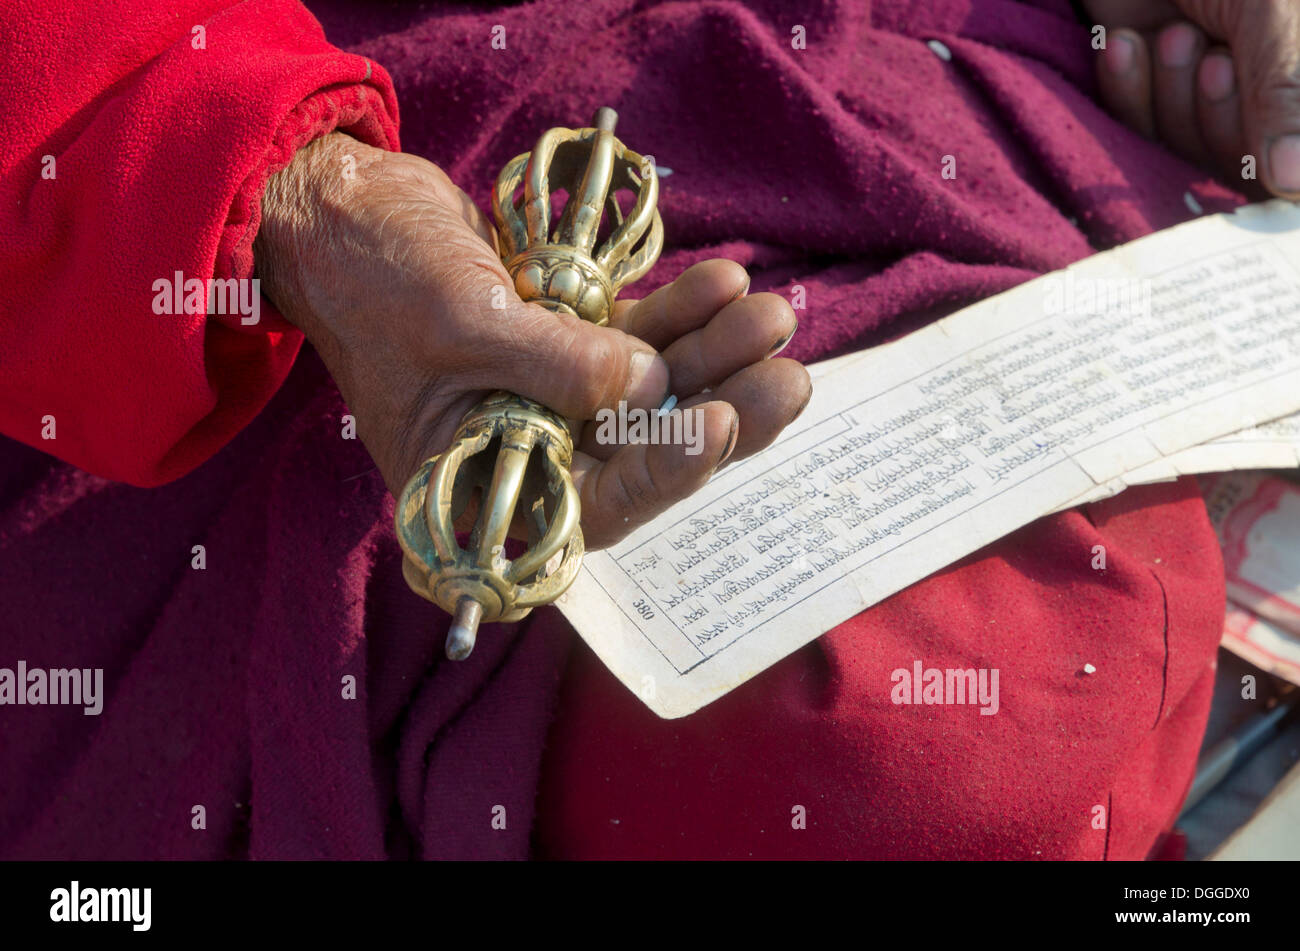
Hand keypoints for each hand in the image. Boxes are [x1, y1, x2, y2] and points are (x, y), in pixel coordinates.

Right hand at [254, 133, 810, 549]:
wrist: (347, 210)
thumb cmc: (374, 278)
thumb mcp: (459, 324)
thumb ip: (555, 365)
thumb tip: (649, 390)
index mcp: (481, 482)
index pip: (589, 504)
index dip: (660, 473)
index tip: (716, 424)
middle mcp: (526, 451)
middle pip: (642, 452)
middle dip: (719, 413)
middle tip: (787, 378)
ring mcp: (553, 396)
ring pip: (653, 393)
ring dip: (714, 354)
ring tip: (774, 312)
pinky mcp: (569, 346)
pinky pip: (639, 340)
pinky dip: (681, 313)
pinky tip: (725, 280)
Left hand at [1085, 0, 1299, 196]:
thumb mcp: (1273, 9)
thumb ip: (1284, 93)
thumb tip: (1294, 185)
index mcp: (1296, 74)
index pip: (1287, 155)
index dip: (1264, 155)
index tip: (1243, 109)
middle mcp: (1255, 91)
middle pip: (1233, 163)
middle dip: (1216, 119)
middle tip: (1212, 62)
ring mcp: (1195, 90)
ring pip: (1178, 149)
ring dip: (1171, 98)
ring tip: (1176, 36)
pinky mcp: (1140, 87)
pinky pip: (1130, 128)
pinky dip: (1127, 91)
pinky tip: (1125, 44)